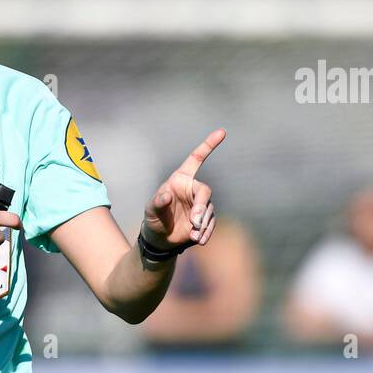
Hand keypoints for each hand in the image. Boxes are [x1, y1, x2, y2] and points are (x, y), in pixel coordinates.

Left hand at [143, 128, 224, 251]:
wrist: (159, 240)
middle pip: (205, 191)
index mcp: (180, 180)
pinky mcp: (205, 219)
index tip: (221, 132)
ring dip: (202, 224)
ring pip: (209, 210)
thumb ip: (157, 202)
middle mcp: (192, 189)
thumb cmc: (153, 220)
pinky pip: (211, 224)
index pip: (196, 159)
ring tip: (192, 235)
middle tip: (194, 222)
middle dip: (201, 207)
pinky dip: (206, 232)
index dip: (208, 145)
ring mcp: (200, 204)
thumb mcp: (150, 211)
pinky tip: (198, 240)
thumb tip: (166, 195)